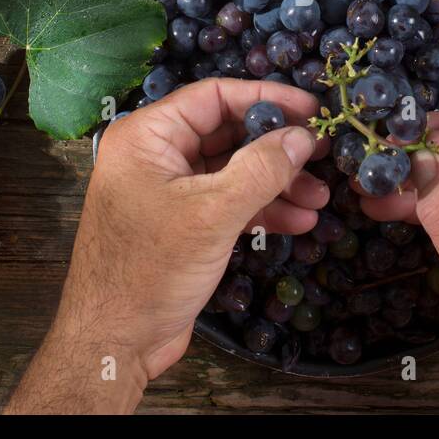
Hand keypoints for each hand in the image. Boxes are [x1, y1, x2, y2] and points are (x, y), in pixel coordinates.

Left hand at [5, 78, 327, 413]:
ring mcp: (168, 192)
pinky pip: (227, 202)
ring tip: (320, 197)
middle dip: (277, 147)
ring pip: (233, 171)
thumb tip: (303, 137)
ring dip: (277, 182)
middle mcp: (155, 156)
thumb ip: (261, 169)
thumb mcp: (212, 213)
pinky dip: (261, 209)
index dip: (267, 100)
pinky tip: (298, 221)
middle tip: (324, 155)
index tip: (313, 110)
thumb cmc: (150, 270)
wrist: (114, 342)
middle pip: (227, 133)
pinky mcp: (181, 225)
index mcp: (147, 136)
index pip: (214, 96)